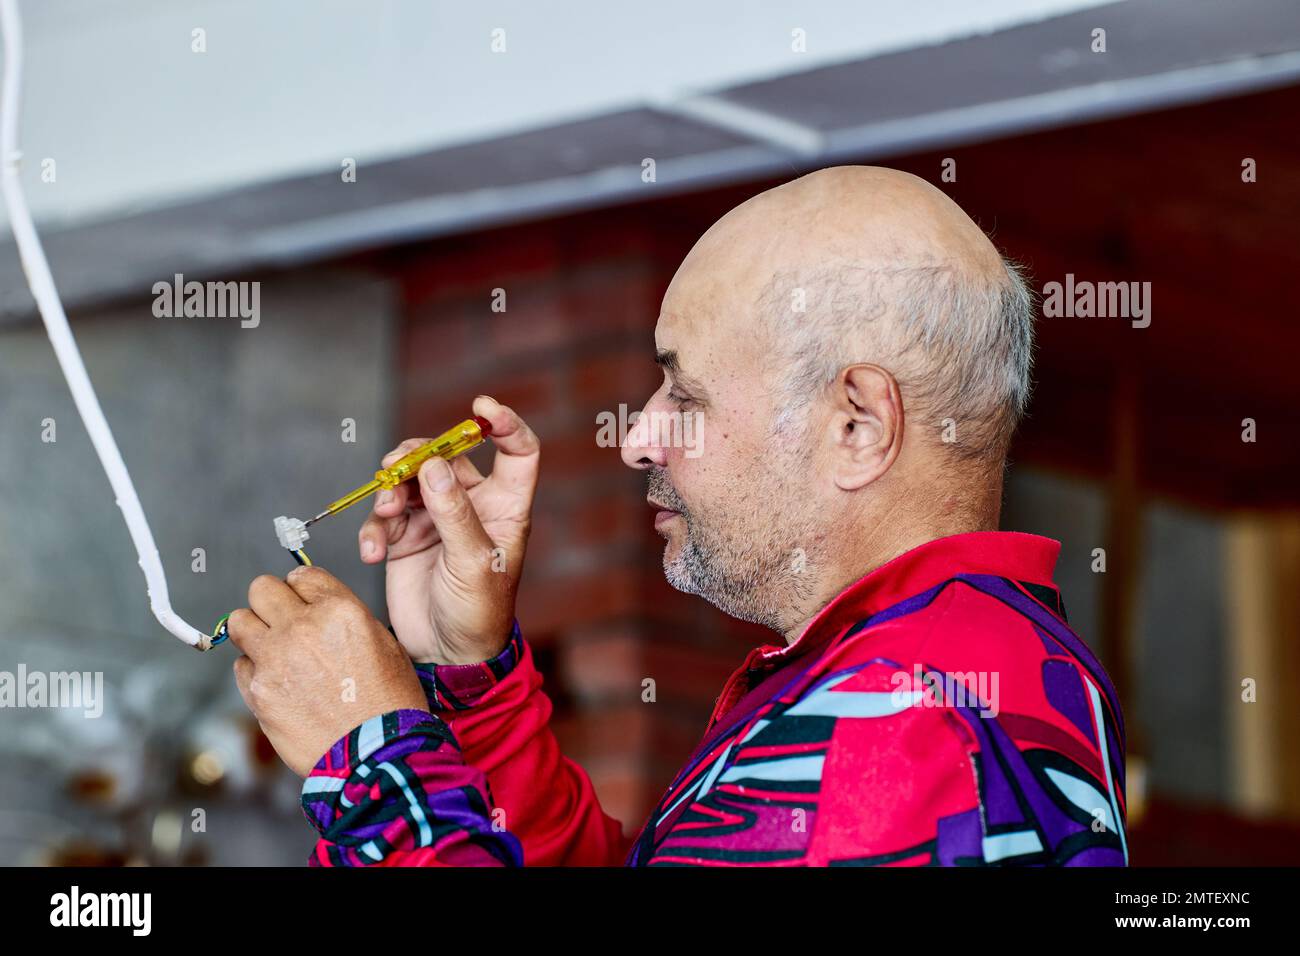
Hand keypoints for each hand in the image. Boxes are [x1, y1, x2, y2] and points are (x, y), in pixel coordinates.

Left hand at [229, 565, 428, 776]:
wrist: (374, 755)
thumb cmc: (389, 705)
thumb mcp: (385, 645)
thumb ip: (347, 619)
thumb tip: (321, 612)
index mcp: (339, 611)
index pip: (301, 575)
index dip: (302, 588)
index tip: (303, 600)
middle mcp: (302, 628)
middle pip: (261, 589)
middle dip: (270, 602)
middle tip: (281, 620)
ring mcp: (275, 659)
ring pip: (238, 622)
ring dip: (254, 632)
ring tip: (273, 650)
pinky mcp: (258, 691)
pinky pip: (240, 666)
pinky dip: (253, 670)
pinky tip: (277, 684)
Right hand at [358, 395, 539, 664]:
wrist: (448, 654)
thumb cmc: (479, 611)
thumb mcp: (474, 562)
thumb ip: (453, 513)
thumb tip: (432, 465)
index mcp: (505, 505)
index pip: (516, 451)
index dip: (503, 424)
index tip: (481, 407)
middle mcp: (472, 504)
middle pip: (445, 456)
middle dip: (418, 456)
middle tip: (394, 469)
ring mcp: (436, 517)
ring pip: (409, 479)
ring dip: (390, 490)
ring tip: (383, 515)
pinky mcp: (405, 536)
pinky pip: (383, 514)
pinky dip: (373, 527)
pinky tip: (371, 552)